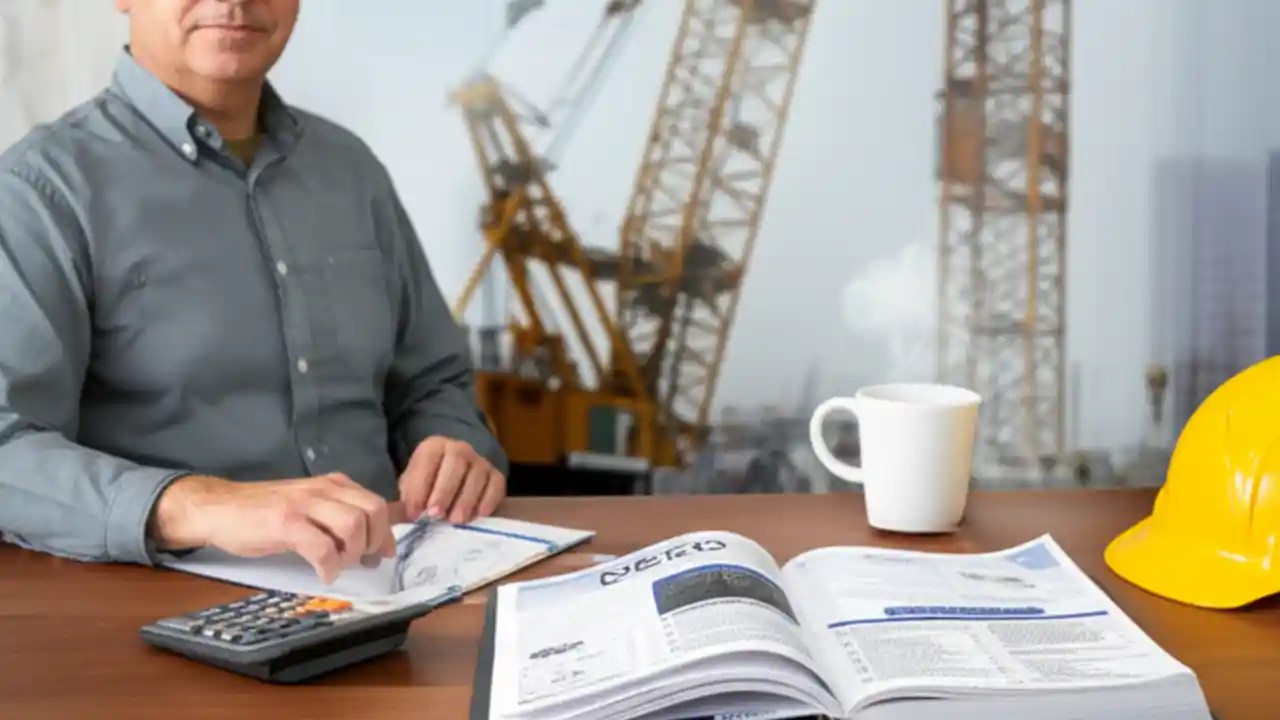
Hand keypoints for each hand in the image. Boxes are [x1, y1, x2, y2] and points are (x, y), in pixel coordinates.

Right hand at [149, 473, 407, 583]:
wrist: (219, 507)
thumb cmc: (264, 513)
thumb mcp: (309, 508)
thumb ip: (339, 516)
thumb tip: (377, 540)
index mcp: (333, 485)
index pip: (377, 504)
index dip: (387, 533)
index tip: (383, 553)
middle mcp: (323, 490)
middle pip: (373, 511)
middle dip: (374, 541)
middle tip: (361, 561)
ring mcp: (304, 504)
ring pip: (352, 524)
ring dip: (352, 552)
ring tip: (339, 565)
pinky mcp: (285, 522)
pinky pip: (321, 546)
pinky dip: (328, 566)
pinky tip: (323, 574)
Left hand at [398, 436, 505, 523]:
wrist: (453, 481)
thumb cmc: (428, 486)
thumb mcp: (413, 486)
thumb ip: (409, 497)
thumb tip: (409, 515)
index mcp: (434, 447)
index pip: (428, 460)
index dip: (420, 487)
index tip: (415, 512)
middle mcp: (459, 449)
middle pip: (455, 464)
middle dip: (444, 491)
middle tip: (436, 515)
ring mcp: (480, 461)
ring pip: (477, 476)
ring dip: (465, 500)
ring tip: (455, 520)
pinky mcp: (497, 476)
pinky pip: (495, 486)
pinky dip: (488, 501)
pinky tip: (478, 515)